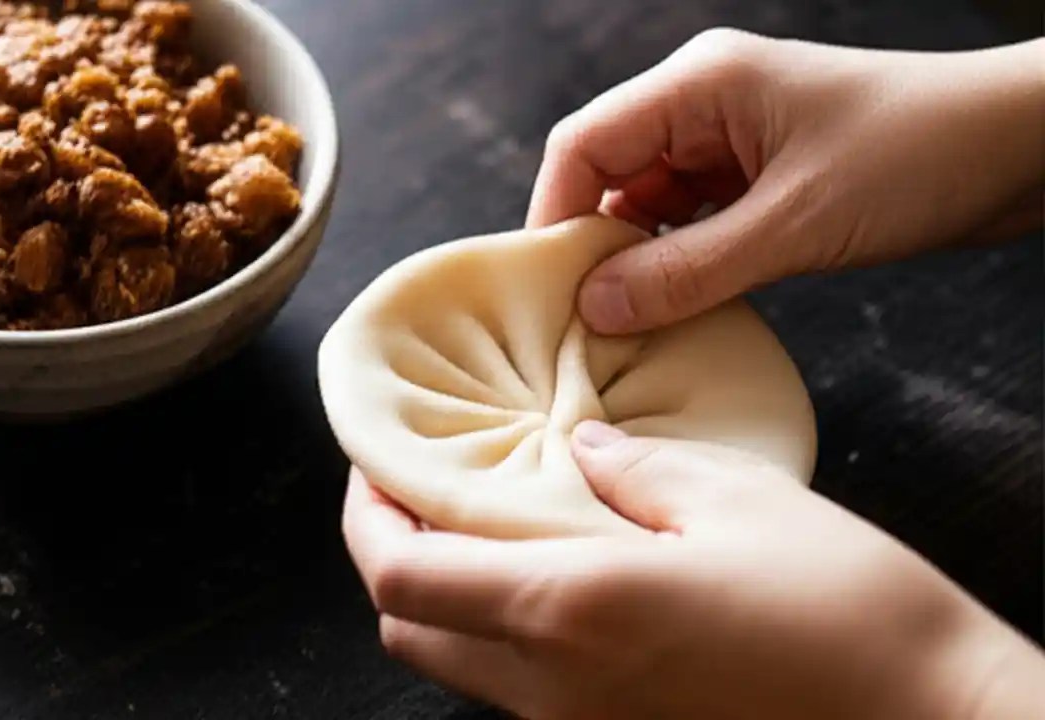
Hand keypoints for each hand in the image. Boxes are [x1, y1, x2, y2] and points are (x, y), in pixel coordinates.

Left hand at [342, 422, 1044, 719]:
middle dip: (393, 555)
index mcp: (570, 610)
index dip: (366, 519)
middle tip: (422, 489)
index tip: (375, 467)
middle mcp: (554, 687)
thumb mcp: (739, 501)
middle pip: (408, 629)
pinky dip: (501, 630)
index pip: (400, 579)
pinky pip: (517, 689)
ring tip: (482, 523)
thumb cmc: (847, 611)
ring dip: (444, 594)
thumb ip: (637, 469)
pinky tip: (552, 578)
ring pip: (458, 663)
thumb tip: (586, 450)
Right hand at [526, 30, 1044, 333]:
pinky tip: (679, 306)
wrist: (1025, 145)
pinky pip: (691, 222)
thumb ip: (688, 271)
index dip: (553, 217)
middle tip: (582, 323)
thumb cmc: (924, 155)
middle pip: (608, 175)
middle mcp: (703, 104)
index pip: (584, 144)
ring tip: (629, 326)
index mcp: (699, 84)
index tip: (543, 291)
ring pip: (647, 204)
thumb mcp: (796, 225)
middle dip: (592, 247)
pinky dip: (679, 264)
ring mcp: (731, 139)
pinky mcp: (758, 175)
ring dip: (637, 262)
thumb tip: (596, 308)